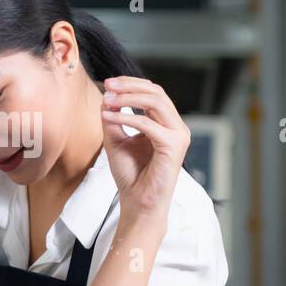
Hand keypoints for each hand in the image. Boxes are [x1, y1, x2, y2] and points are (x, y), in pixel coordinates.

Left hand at [101, 76, 189, 220]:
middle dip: (129, 85)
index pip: (152, 92)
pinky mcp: (174, 146)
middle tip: (107, 85)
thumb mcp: (116, 140)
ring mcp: (178, 135)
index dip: (130, 83)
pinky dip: (127, 117)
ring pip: (156, 102)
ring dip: (128, 98)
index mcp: (165, 123)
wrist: (138, 202)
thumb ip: (114, 118)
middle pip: (156, 92)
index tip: (108, 83)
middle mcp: (176, 126)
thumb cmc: (131, 174)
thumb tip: (107, 95)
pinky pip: (149, 124)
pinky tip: (109, 117)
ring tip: (108, 99)